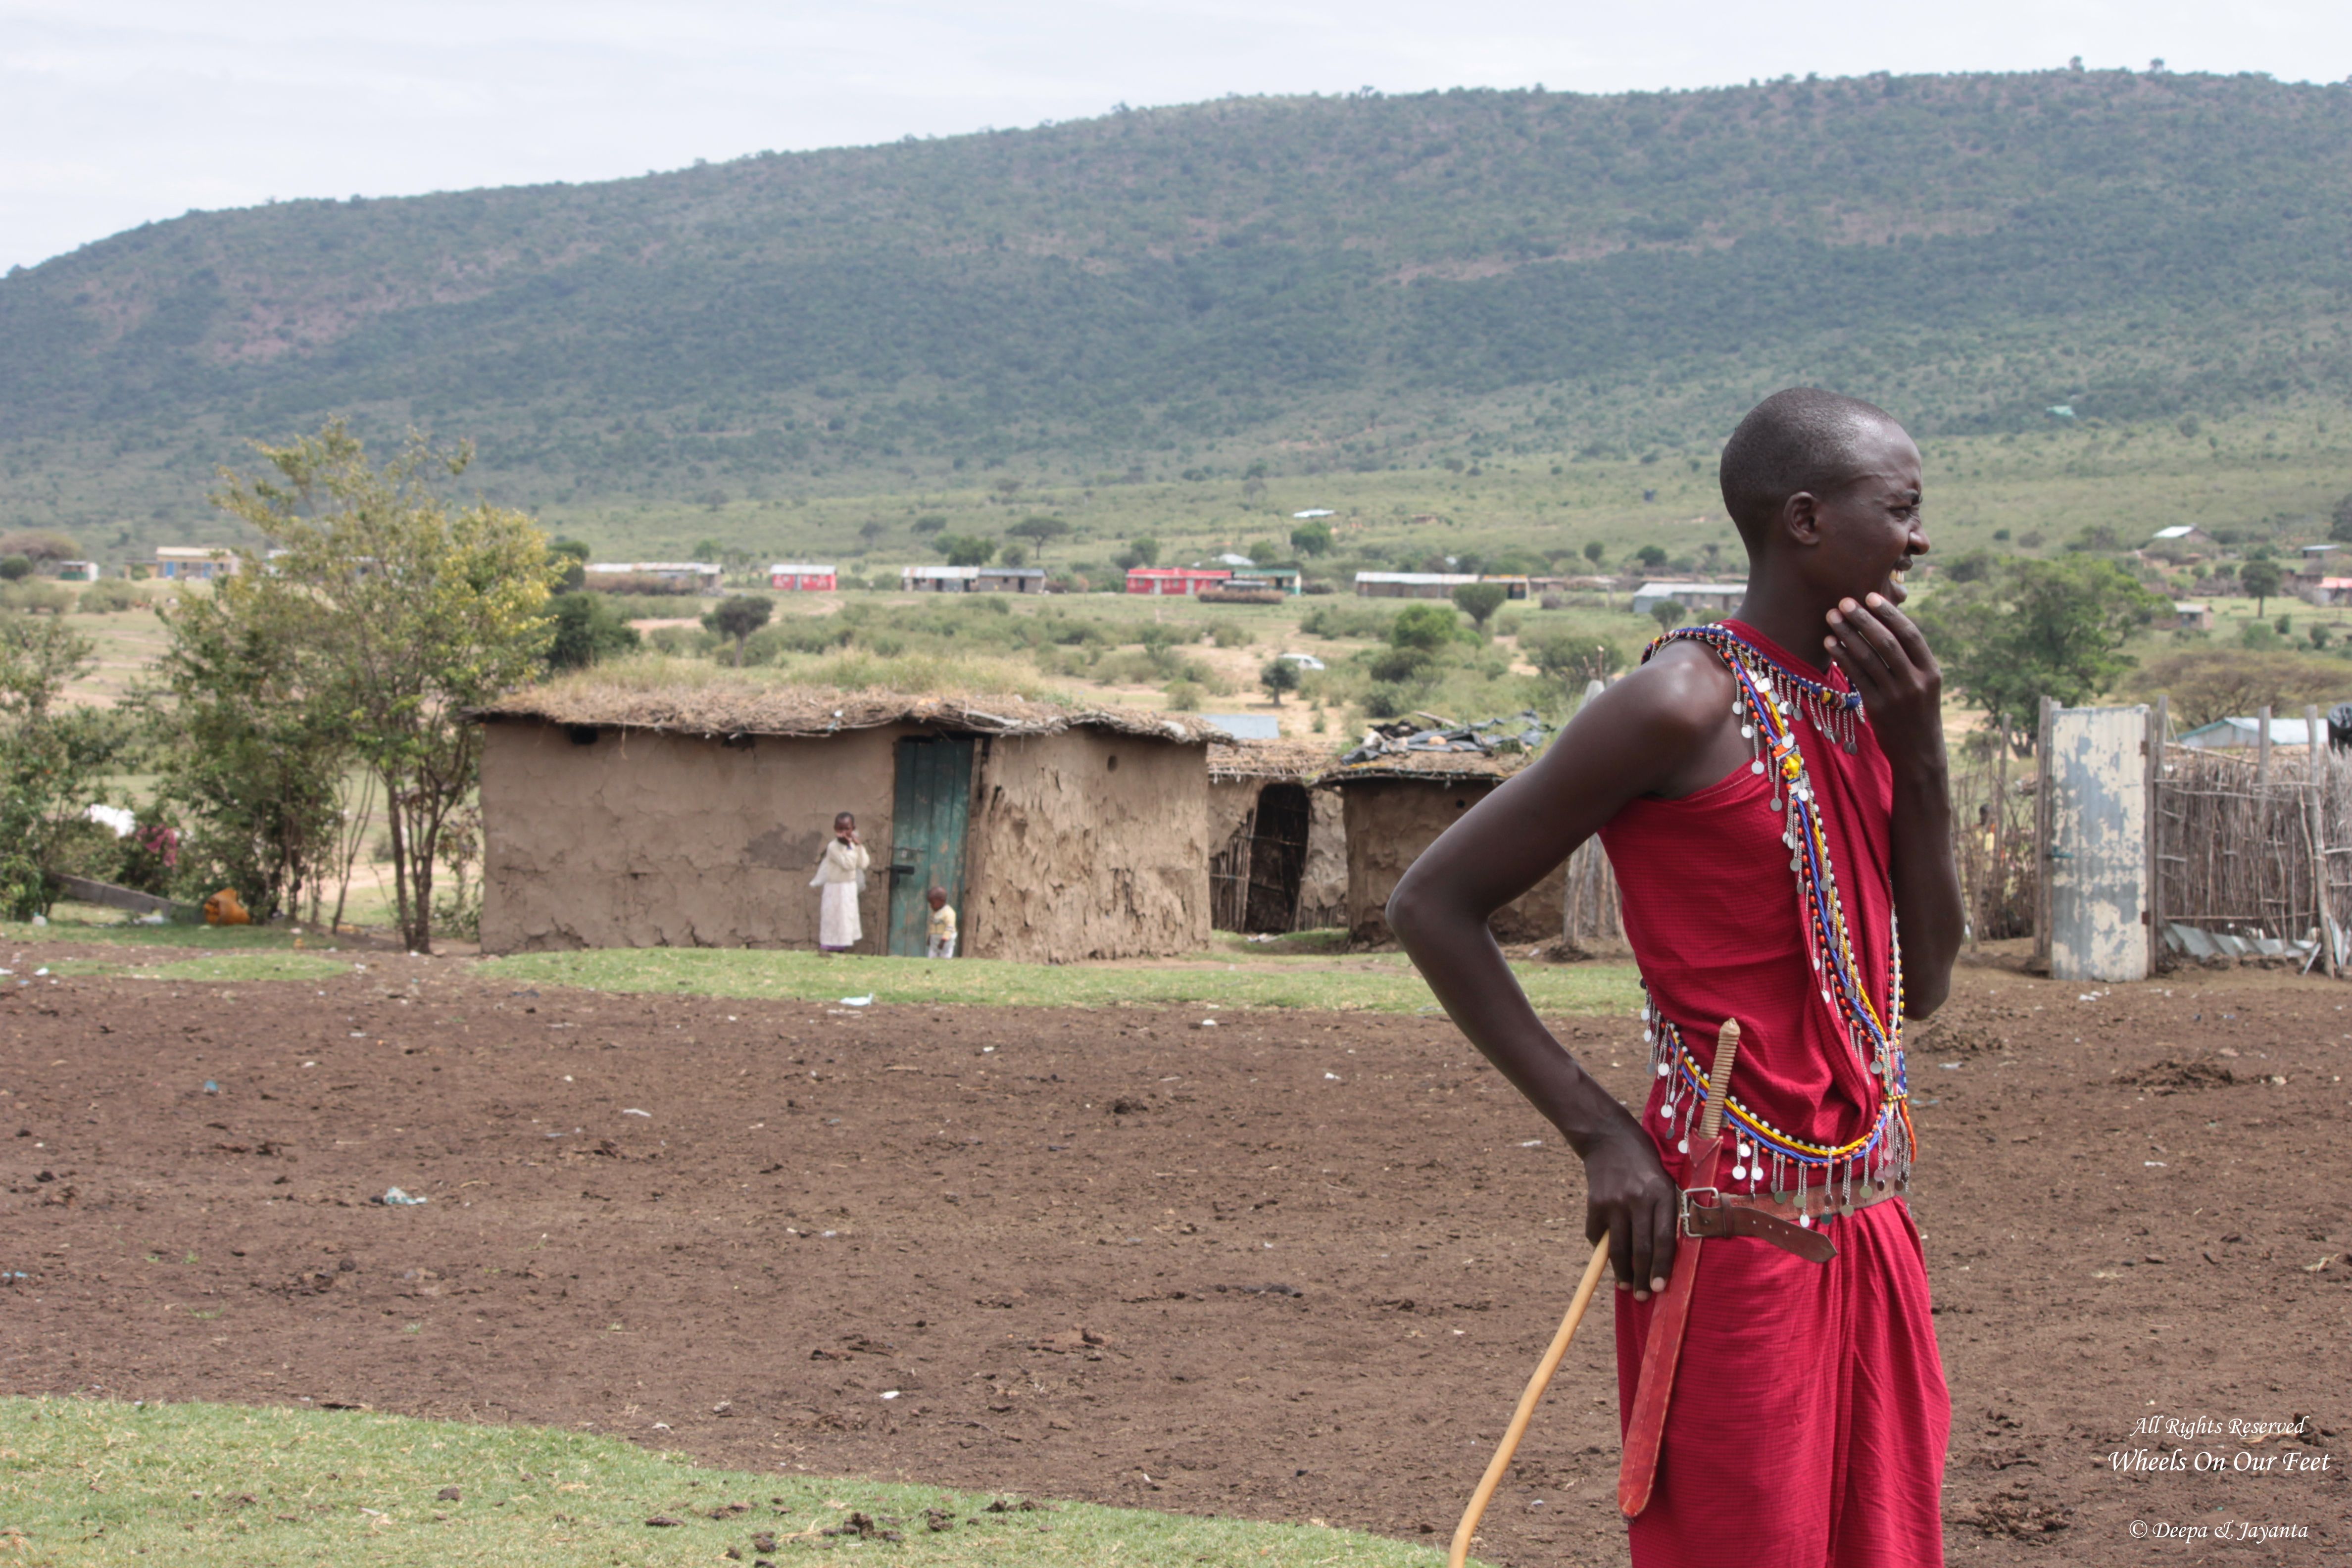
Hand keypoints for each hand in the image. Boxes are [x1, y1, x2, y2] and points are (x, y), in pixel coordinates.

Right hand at [1582, 1127, 1678, 1299]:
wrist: (1609, 1135)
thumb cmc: (1644, 1160)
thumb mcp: (1663, 1180)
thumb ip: (1665, 1211)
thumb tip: (1664, 1250)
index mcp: (1662, 1195)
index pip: (1665, 1240)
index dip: (1662, 1267)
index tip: (1660, 1288)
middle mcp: (1639, 1200)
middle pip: (1641, 1248)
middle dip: (1642, 1277)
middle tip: (1642, 1297)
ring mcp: (1615, 1202)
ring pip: (1618, 1247)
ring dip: (1621, 1271)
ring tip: (1625, 1285)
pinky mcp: (1595, 1202)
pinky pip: (1596, 1234)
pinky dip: (1601, 1247)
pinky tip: (1607, 1256)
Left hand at [1824, 594, 1942, 766]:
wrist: (1918, 752)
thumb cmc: (1918, 712)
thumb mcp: (1925, 685)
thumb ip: (1910, 660)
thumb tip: (1883, 625)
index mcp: (1932, 671)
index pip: (1911, 635)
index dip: (1890, 613)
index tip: (1871, 597)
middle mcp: (1916, 682)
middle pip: (1886, 643)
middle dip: (1863, 619)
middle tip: (1844, 602)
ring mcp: (1895, 696)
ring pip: (1868, 658)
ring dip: (1847, 634)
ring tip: (1832, 617)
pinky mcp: (1876, 708)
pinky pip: (1855, 676)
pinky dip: (1841, 657)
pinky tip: (1829, 643)